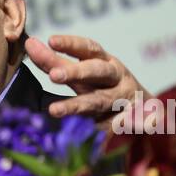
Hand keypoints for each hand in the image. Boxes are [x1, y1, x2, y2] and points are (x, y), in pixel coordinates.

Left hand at [25, 34, 149, 130]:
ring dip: (76, 106)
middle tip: (54, 75)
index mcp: (105, 63)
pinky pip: (106, 127)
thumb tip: (30, 45)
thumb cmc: (103, 87)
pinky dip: (94, 130)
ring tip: (54, 110)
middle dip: (76, 72)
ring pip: (99, 102)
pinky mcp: (122, 125)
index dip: (71, 44)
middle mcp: (116, 79)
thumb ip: (57, 62)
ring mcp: (121, 102)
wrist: (144, 112)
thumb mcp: (85, 73)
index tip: (51, 40)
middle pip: (97, 72)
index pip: (89, 49)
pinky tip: (75, 135)